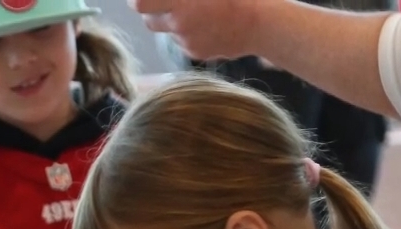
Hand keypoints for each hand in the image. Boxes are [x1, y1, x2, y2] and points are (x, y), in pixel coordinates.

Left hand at [131, 0, 269, 60]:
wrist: (261, 22)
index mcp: (181, 2)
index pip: (139, 4)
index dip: (139, 0)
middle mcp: (179, 22)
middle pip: (148, 20)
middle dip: (153, 11)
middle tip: (167, 1)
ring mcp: (187, 40)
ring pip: (168, 32)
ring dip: (173, 22)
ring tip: (197, 11)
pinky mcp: (197, 52)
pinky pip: (184, 42)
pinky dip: (190, 34)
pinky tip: (209, 24)